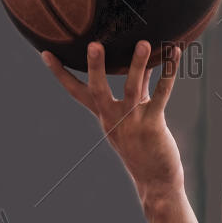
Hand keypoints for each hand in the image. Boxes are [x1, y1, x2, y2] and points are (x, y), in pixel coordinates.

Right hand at [42, 40, 185, 198]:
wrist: (155, 180)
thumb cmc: (143, 145)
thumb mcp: (132, 116)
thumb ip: (137, 90)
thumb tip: (143, 64)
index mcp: (104, 115)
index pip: (76, 92)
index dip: (60, 73)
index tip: (45, 52)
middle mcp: (113, 118)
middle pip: (98, 89)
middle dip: (95, 67)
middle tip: (93, 44)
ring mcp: (132, 122)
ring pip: (133, 89)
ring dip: (138, 65)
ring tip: (145, 43)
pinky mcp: (152, 125)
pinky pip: (161, 96)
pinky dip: (169, 75)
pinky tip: (176, 55)